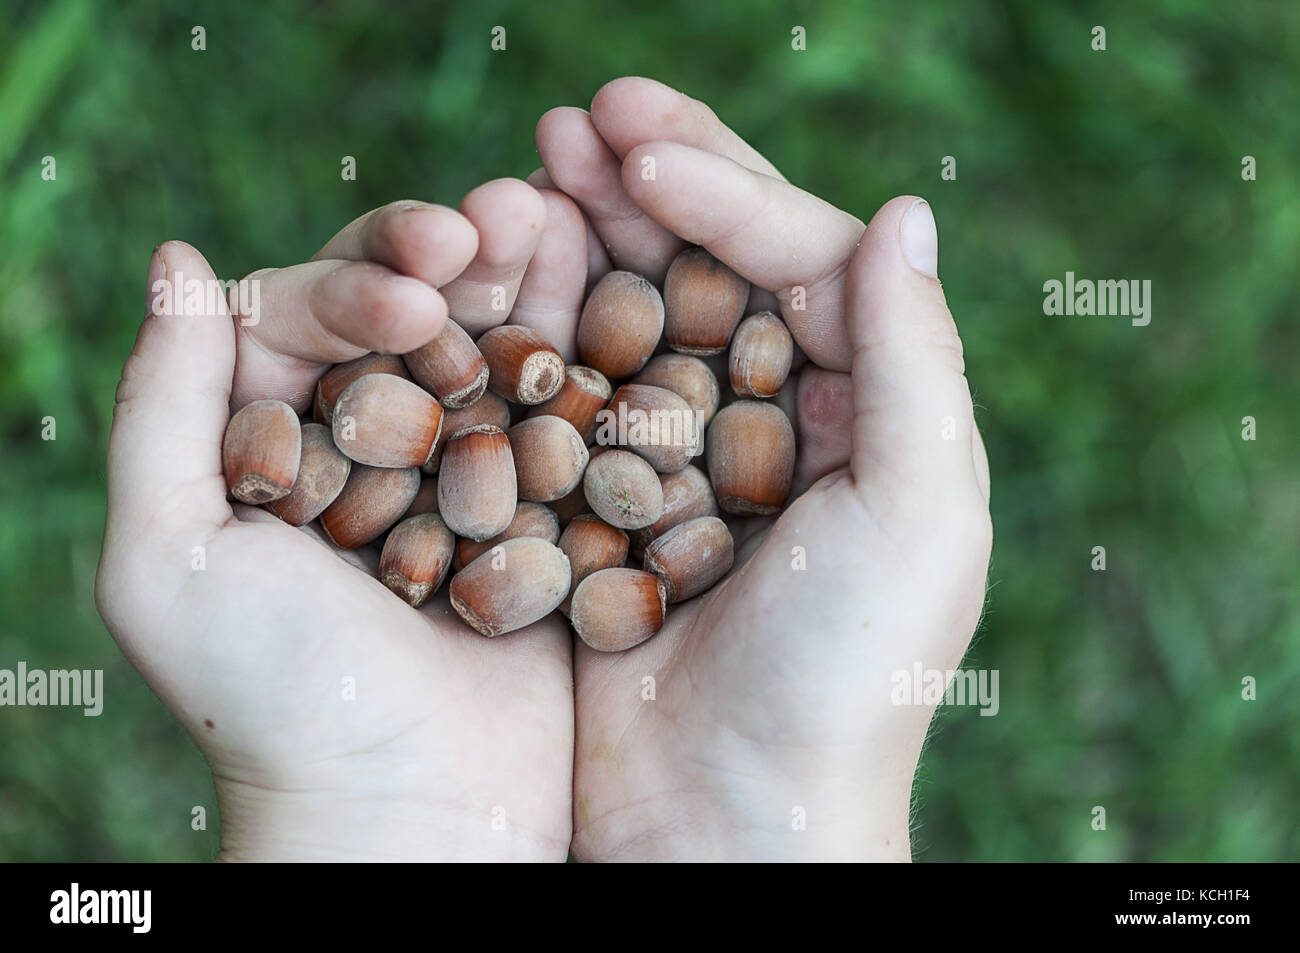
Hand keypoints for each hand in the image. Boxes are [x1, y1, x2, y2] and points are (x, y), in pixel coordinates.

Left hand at [96, 181, 583, 860]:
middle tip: (501, 219)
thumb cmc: (276, 700)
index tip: (413, 304)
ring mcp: (463, 469)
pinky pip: (561, 409)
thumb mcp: (172, 561)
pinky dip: (586, 347)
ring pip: (491, 345)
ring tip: (557, 220)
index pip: (307, 321)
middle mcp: (368, 444)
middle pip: (411, 317)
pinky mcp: (542, 503)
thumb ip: (162, 409)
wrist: (414, 812)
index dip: (358, 288)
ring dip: (524, 280)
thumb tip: (179, 257)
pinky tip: (619, 290)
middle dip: (453, 262)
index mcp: (273, 440)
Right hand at [536, 78, 991, 859]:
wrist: (732, 821)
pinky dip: (533, 330)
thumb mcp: (917, 512)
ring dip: (585, 236)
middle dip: (650, 184)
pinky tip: (493, 276)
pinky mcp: (603, 504)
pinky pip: (570, 394)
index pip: (798, 259)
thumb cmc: (846, 678)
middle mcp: (774, 419)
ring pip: (632, 314)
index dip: (725, 188)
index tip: (639, 144)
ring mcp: (681, 457)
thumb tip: (906, 210)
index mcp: (860, 409)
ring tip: (530, 165)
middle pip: (711, 268)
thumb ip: (911, 359)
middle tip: (577, 114)